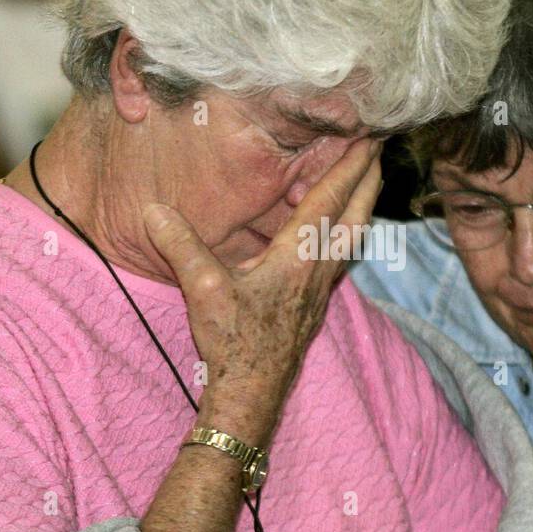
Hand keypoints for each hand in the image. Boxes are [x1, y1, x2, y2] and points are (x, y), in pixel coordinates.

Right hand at [142, 138, 381, 439]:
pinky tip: (335, 236)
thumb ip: (181, 245)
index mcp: (298, 256)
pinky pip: (339, 257)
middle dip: (369, 179)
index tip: (369, 137)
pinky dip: (345, 233)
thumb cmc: (234, 343)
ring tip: (366, 184)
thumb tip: (153, 210)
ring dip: (362, 206)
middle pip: (356, 215)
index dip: (350, 165)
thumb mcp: (202, 289)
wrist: (252, 394)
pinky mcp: (313, 305)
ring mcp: (320, 289)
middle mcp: (318, 269)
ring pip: (352, 238)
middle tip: (379, 149)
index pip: (331, 199)